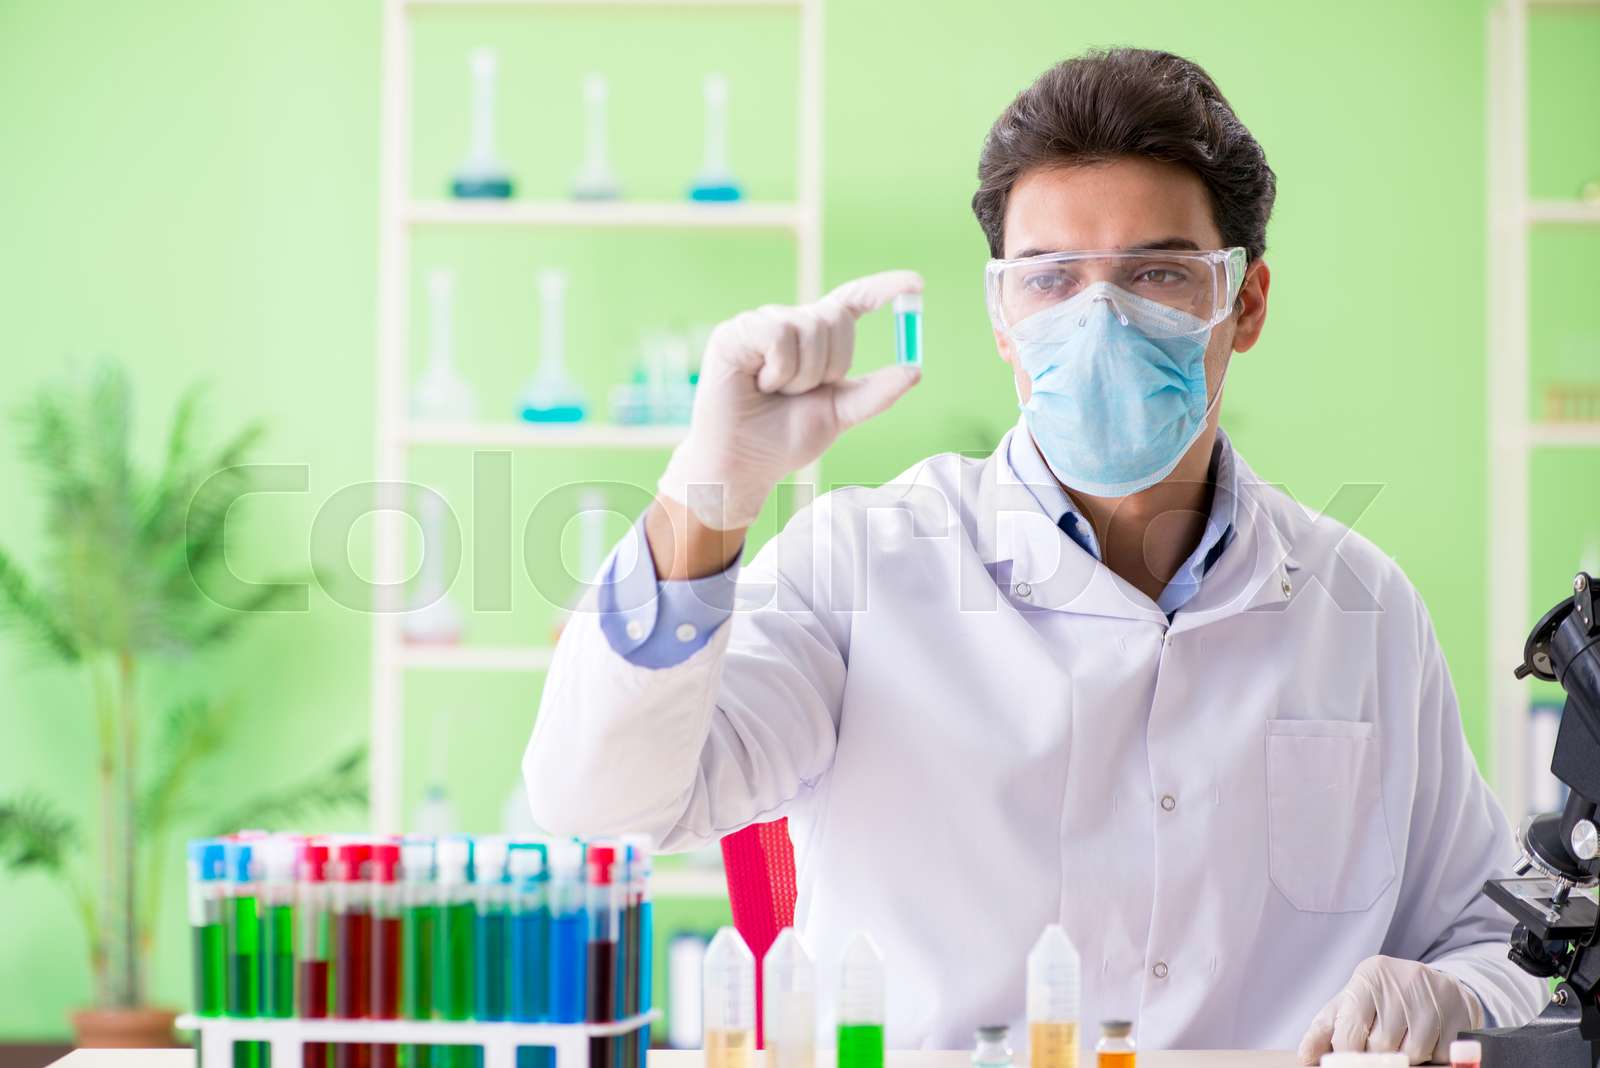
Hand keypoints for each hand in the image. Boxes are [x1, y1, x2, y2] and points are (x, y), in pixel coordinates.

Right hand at [657, 270, 923, 530]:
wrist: (743, 465)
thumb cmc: (784, 439)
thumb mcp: (840, 415)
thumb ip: (875, 393)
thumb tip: (915, 370)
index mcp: (816, 340)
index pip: (853, 301)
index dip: (884, 288)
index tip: (917, 284)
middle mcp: (790, 323)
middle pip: (836, 319)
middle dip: (831, 366)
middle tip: (801, 394)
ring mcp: (761, 324)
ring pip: (809, 328)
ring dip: (802, 375)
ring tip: (776, 392)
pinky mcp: (735, 332)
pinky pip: (779, 335)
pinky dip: (780, 369)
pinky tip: (759, 384)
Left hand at [1297, 955, 1483, 1064]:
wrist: (1434, 984)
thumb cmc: (1382, 998)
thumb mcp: (1350, 1003)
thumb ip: (1325, 1028)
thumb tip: (1306, 1056)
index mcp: (1368, 977)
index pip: (1350, 1033)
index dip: (1347, 1054)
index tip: (1350, 1056)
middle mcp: (1401, 982)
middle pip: (1381, 1047)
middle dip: (1379, 1054)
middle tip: (1382, 1045)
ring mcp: (1434, 997)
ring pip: (1412, 1054)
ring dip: (1406, 1057)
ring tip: (1404, 1039)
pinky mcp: (1460, 1013)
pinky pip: (1441, 1055)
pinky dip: (1432, 1055)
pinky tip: (1428, 1038)